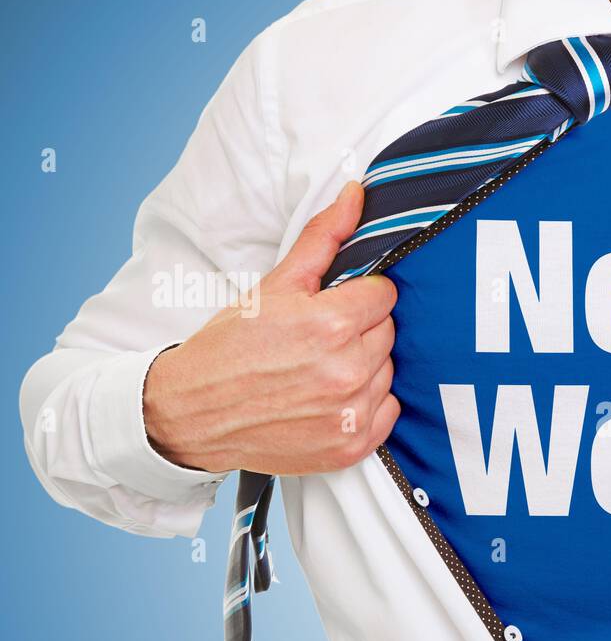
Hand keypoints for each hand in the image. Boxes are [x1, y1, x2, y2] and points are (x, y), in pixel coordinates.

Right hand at [143, 182, 399, 474]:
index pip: (384, 295)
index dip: (360, 297)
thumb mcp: (273, 285)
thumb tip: (356, 194)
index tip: (335, 305)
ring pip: (389, 371)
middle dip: (361, 329)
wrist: (192, 413)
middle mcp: (346, 371)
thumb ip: (323, 238)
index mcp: (330, 324)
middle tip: (320, 338)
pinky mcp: (351, 446)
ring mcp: (351, 412)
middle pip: (388, 332)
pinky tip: (333, 398)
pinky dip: (368, 404)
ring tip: (321, 368)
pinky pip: (388, 411)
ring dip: (365, 366)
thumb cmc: (230, 346)